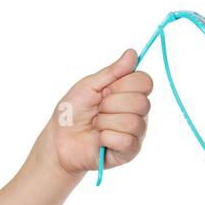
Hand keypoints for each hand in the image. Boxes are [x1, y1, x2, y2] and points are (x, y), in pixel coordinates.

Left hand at [44, 48, 152, 178]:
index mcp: (129, 93)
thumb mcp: (89, 86)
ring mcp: (136, 132)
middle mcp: (137, 112)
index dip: (123, 85)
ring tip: (95, 126)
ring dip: (105, 122)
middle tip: (97, 110)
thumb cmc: (73, 112)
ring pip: (133, 122)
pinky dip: (106, 137)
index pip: (145, 81)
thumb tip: (132, 52)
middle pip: (141, 101)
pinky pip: (127, 140)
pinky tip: (99, 139)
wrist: (59, 140)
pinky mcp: (129, 151)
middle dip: (110, 105)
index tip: (105, 90)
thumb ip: (112, 71)